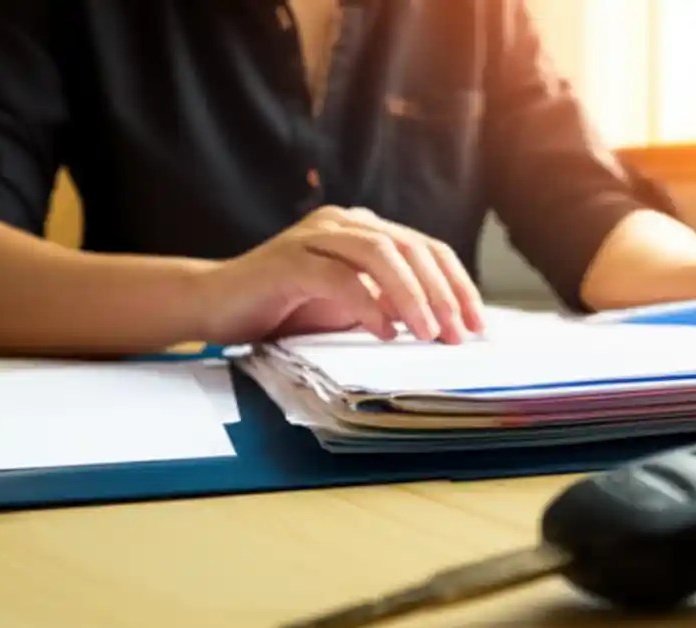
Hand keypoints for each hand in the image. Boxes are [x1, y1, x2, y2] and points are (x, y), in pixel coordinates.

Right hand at [197, 206, 484, 343]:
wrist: (217, 304)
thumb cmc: (289, 308)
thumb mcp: (353, 306)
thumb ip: (393, 304)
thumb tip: (447, 326)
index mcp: (367, 230)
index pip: (428, 249)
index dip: (458, 285)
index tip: (478, 324)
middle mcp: (345, 224)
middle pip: (411, 248)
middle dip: (443, 293)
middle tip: (459, 334)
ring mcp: (315, 237)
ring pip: (381, 254)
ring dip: (412, 295)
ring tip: (429, 332)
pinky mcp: (288, 260)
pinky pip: (338, 276)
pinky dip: (367, 304)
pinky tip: (385, 331)